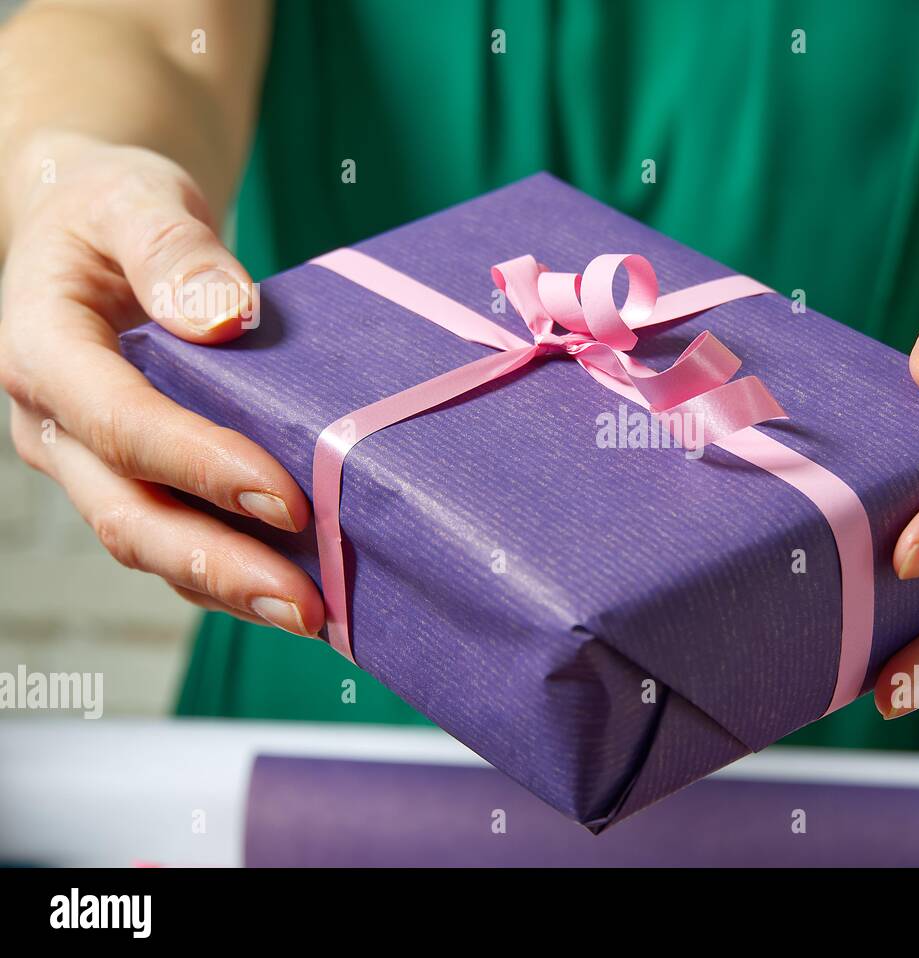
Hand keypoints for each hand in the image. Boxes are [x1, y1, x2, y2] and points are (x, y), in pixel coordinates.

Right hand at [0, 131, 323, 635]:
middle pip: (129, 514)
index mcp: (44, 351)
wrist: (93, 230)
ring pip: (151, 544)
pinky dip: (232, 572)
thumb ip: (174, 252)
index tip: (284, 497)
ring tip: (316, 616)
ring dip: (230, 587)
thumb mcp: (138, 199)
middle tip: (307, 603)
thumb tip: (222, 316)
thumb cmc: (115, 210)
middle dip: (219, 565)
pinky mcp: (130, 480)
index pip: (119, 422)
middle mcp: (56, 426)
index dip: (199, 465)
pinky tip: (299, 592)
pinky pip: (175, 537)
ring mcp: (90, 464)